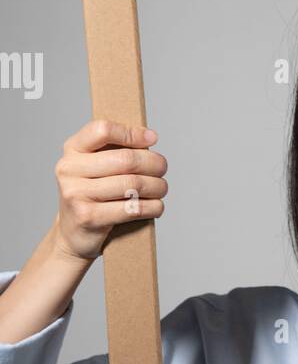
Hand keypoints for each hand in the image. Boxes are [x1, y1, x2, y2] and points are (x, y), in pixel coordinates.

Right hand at [53, 119, 167, 260]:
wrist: (72, 233)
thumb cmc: (92, 195)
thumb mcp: (95, 166)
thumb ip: (116, 149)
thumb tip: (150, 136)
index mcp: (72, 149)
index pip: (102, 130)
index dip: (132, 133)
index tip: (152, 139)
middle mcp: (69, 169)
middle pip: (125, 159)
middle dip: (153, 163)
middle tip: (163, 168)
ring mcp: (76, 194)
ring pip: (132, 184)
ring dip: (157, 186)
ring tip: (162, 188)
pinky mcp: (88, 217)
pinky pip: (132, 208)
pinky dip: (152, 207)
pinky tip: (156, 206)